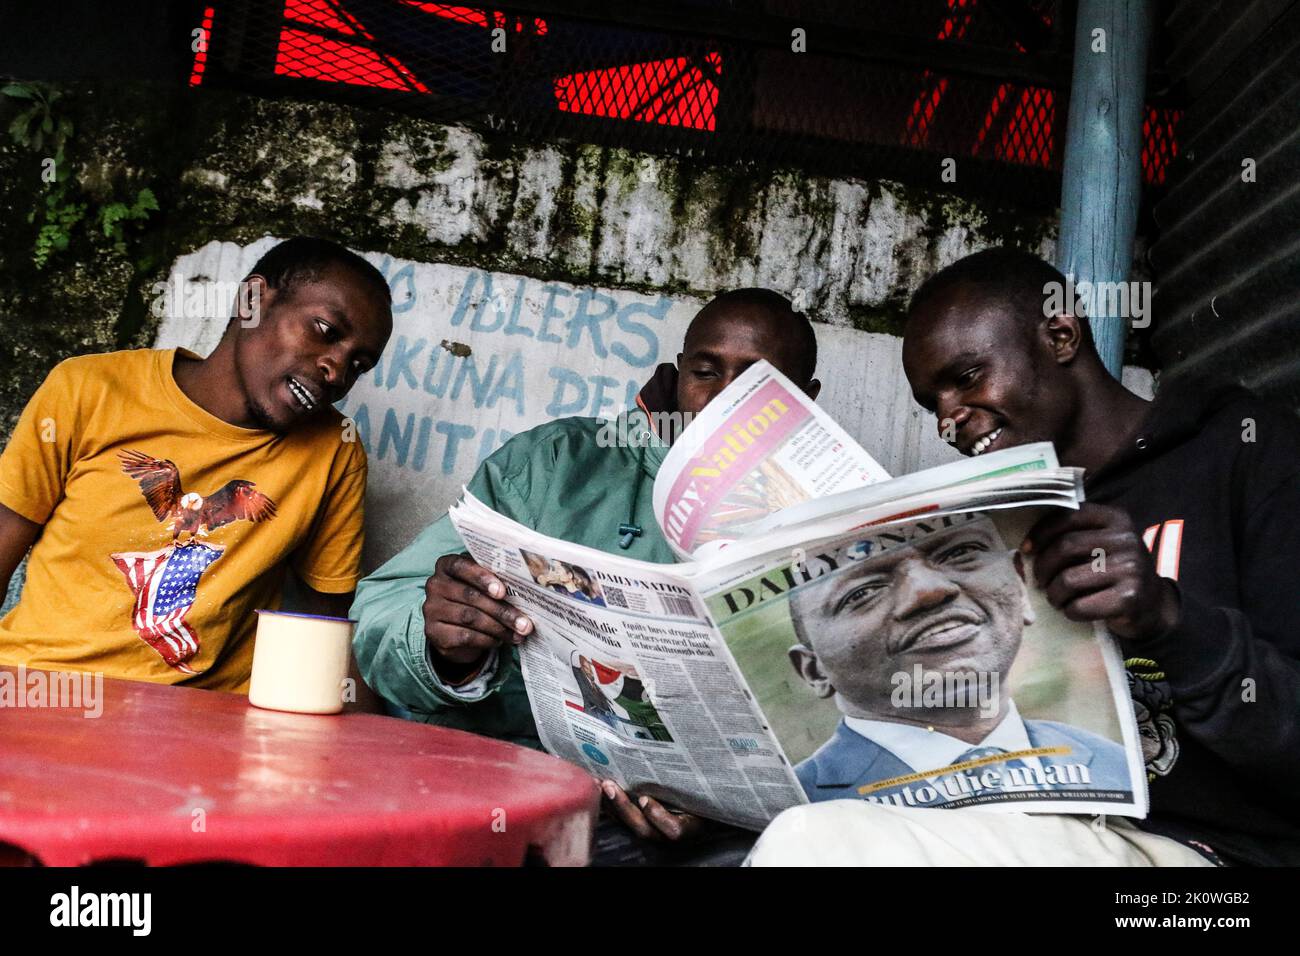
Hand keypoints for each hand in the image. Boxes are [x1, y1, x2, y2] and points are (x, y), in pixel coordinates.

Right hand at [423, 553, 532, 677]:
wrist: (453, 628)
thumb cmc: (475, 598)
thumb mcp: (482, 584)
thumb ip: (496, 580)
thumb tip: (525, 588)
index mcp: (446, 565)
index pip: (461, 566)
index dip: (482, 577)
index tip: (502, 591)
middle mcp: (435, 585)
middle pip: (471, 596)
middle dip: (502, 610)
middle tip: (525, 623)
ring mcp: (431, 609)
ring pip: (470, 617)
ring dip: (499, 627)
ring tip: (519, 633)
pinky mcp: (434, 632)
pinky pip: (465, 636)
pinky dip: (487, 639)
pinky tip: (500, 640)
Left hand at [600, 780, 705, 841]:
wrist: (705, 809)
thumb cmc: (707, 797)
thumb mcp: (707, 792)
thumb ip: (698, 781)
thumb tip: (704, 749)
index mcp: (690, 826)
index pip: (674, 830)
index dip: (658, 817)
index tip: (645, 799)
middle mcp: (670, 834)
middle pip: (644, 829)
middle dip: (624, 807)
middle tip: (610, 785)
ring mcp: (655, 832)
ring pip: (630, 825)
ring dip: (612, 805)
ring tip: (600, 784)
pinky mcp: (643, 825)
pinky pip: (624, 821)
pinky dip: (610, 805)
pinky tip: (600, 789)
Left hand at [1025, 503, 1180, 641]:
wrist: (1152, 603)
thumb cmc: (1114, 569)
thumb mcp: (1101, 542)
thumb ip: (1073, 535)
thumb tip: (1025, 549)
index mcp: (1116, 518)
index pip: (1068, 517)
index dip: (1040, 533)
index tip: (1027, 549)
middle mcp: (1126, 539)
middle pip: (1064, 548)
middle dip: (1043, 567)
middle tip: (1040, 580)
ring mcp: (1131, 569)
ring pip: (1068, 580)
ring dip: (1054, 594)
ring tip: (1056, 597)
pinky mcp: (1129, 598)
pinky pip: (1080, 606)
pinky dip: (1069, 611)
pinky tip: (1073, 609)